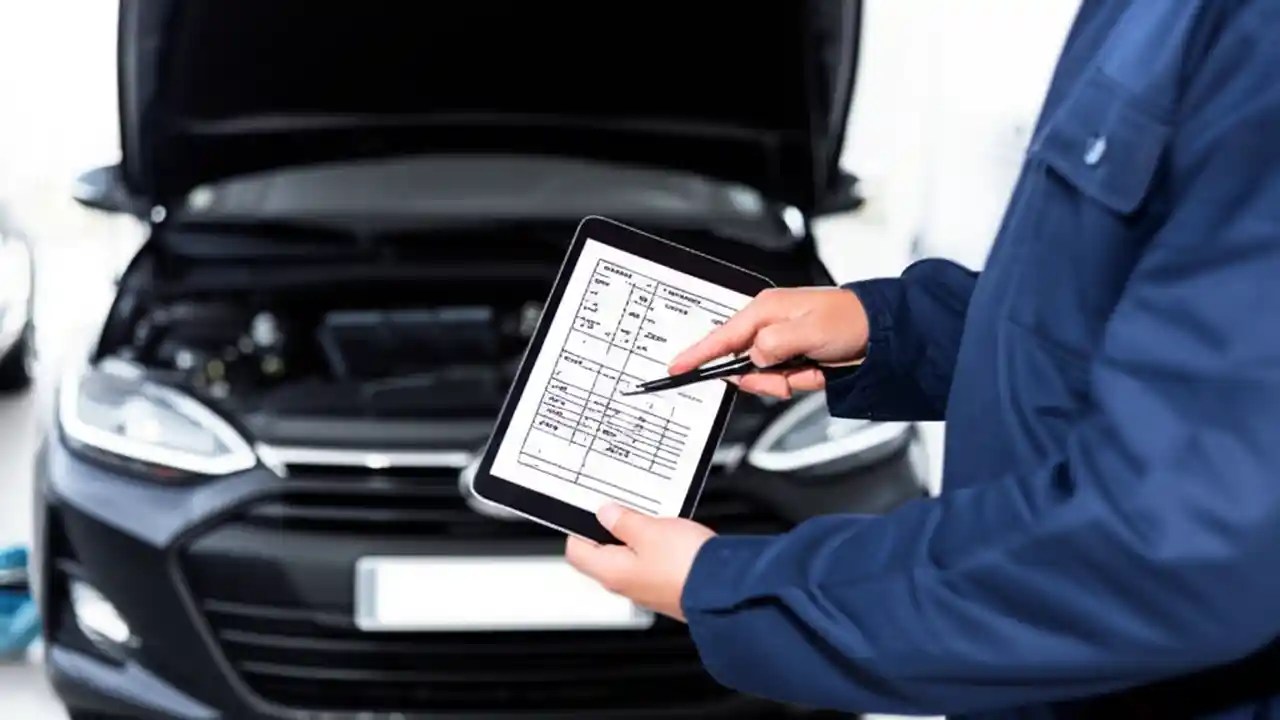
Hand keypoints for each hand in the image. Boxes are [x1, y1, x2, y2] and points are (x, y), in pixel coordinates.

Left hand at [565, 503, 715, 621]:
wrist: (726, 589)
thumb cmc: (686, 565)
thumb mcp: (649, 530)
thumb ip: (623, 521)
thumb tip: (605, 514)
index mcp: (611, 572)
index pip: (577, 551)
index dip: (580, 527)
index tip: (592, 510)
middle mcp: (626, 586)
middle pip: (604, 554)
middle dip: (612, 529)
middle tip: (625, 509)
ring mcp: (648, 589)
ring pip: (631, 558)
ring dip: (638, 537)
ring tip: (652, 519)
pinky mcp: (669, 588)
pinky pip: (653, 564)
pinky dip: (657, 548)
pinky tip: (671, 535)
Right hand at [669, 286, 868, 398]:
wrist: (881, 332)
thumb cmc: (850, 321)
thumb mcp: (809, 332)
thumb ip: (775, 345)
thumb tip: (753, 357)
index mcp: (766, 310)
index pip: (722, 335)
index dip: (698, 354)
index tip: (677, 368)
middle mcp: (768, 325)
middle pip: (741, 362)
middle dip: (761, 378)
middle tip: (785, 381)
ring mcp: (780, 343)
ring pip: (761, 375)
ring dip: (782, 381)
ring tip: (808, 372)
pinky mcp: (792, 357)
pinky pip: (779, 379)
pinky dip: (795, 382)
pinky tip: (813, 372)